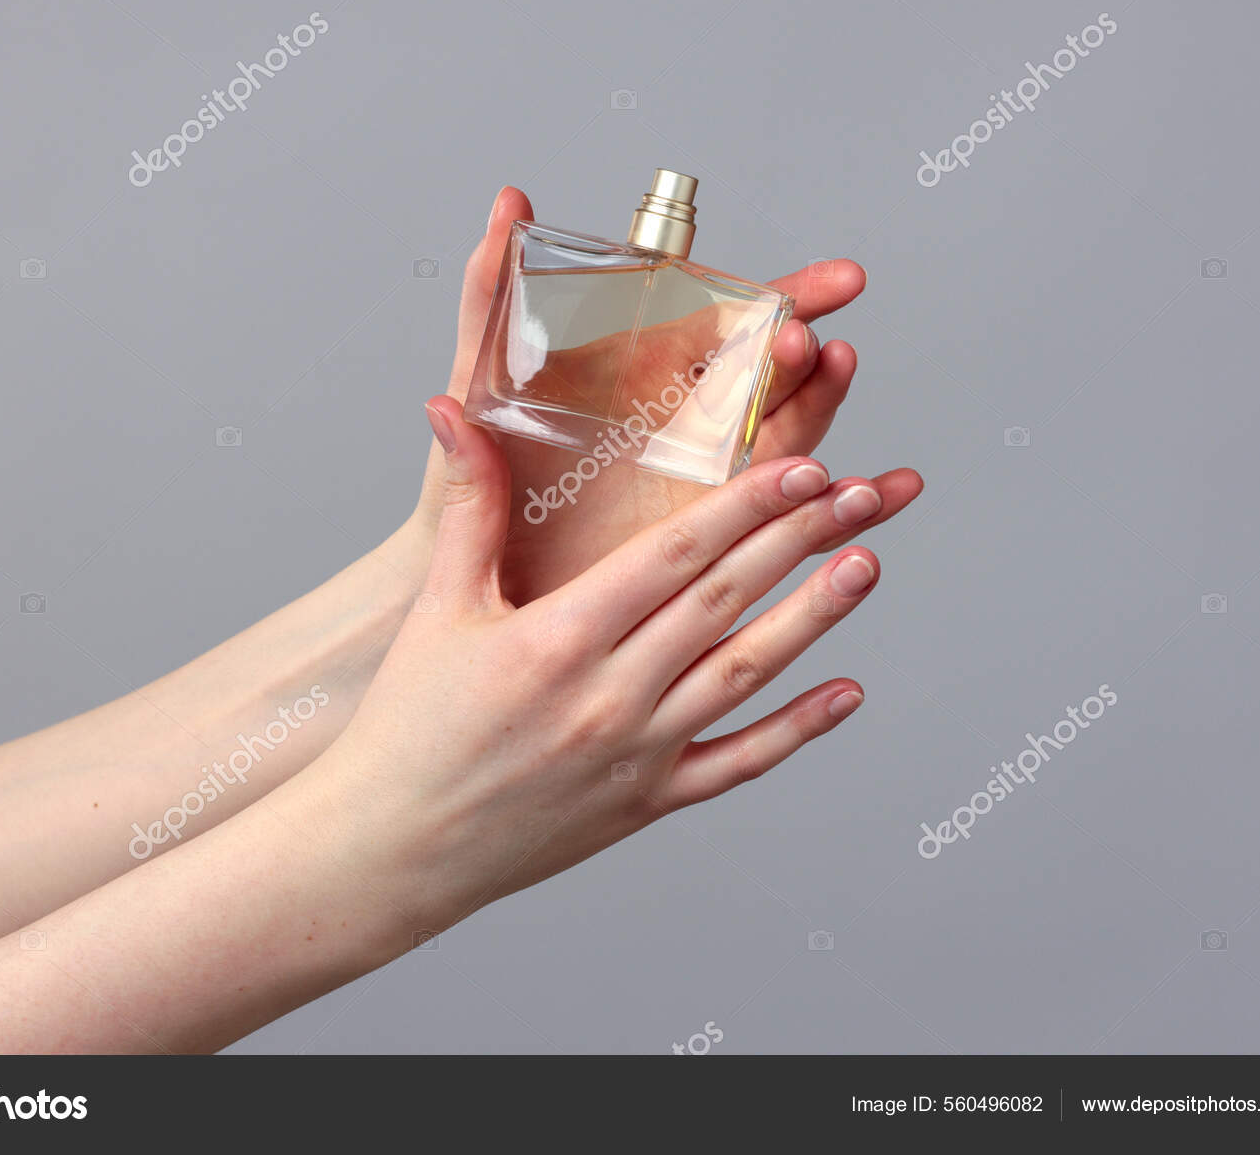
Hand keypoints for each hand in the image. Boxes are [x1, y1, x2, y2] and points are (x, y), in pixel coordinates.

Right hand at [324, 400, 917, 926]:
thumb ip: (467, 508)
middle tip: (861, 494)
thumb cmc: (406, 728)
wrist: (392, 849)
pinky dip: (796, 730)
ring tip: (867, 565)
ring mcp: (635, 754)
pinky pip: (737, 763)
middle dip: (799, 539)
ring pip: (745, 674)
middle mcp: (608, 696)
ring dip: (812, 618)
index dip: (745, 505)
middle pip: (724, 601)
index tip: (801, 463)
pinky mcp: (645, 804)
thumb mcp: (436, 610)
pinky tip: (847, 692)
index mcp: (557, 638)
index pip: (672, 553)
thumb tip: (453, 410)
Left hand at [409, 185, 917, 604]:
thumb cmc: (471, 485)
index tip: (836, 284)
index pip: (732, 319)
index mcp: (645, 373)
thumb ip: (493, 295)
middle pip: (772, 376)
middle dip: (809, 357)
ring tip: (845, 390)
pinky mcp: (707, 539)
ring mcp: (704, 480)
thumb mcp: (482, 385)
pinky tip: (881, 500)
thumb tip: (509, 201)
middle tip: (818, 344)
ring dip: (829, 412)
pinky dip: (841, 512)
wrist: (469, 583)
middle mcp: (686, 421)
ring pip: (790, 440)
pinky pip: (784, 522)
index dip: (789, 297)